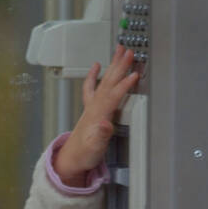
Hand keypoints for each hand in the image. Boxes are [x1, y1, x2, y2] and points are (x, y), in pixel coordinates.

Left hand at [53, 44, 139, 185]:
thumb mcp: (95, 149)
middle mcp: (94, 107)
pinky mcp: (91, 107)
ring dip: (112, 65)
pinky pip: (92, 86)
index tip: (135, 74)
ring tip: (118, 50)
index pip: (113, 96)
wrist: (72, 158)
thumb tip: (105, 125)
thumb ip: (100, 136)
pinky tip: (97, 65)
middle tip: (128, 52)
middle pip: (109, 82)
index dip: (124, 85)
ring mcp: (92, 105)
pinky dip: (94, 74)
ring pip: (104, 80)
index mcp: (98, 115)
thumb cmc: (84, 154)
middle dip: (119, 66)